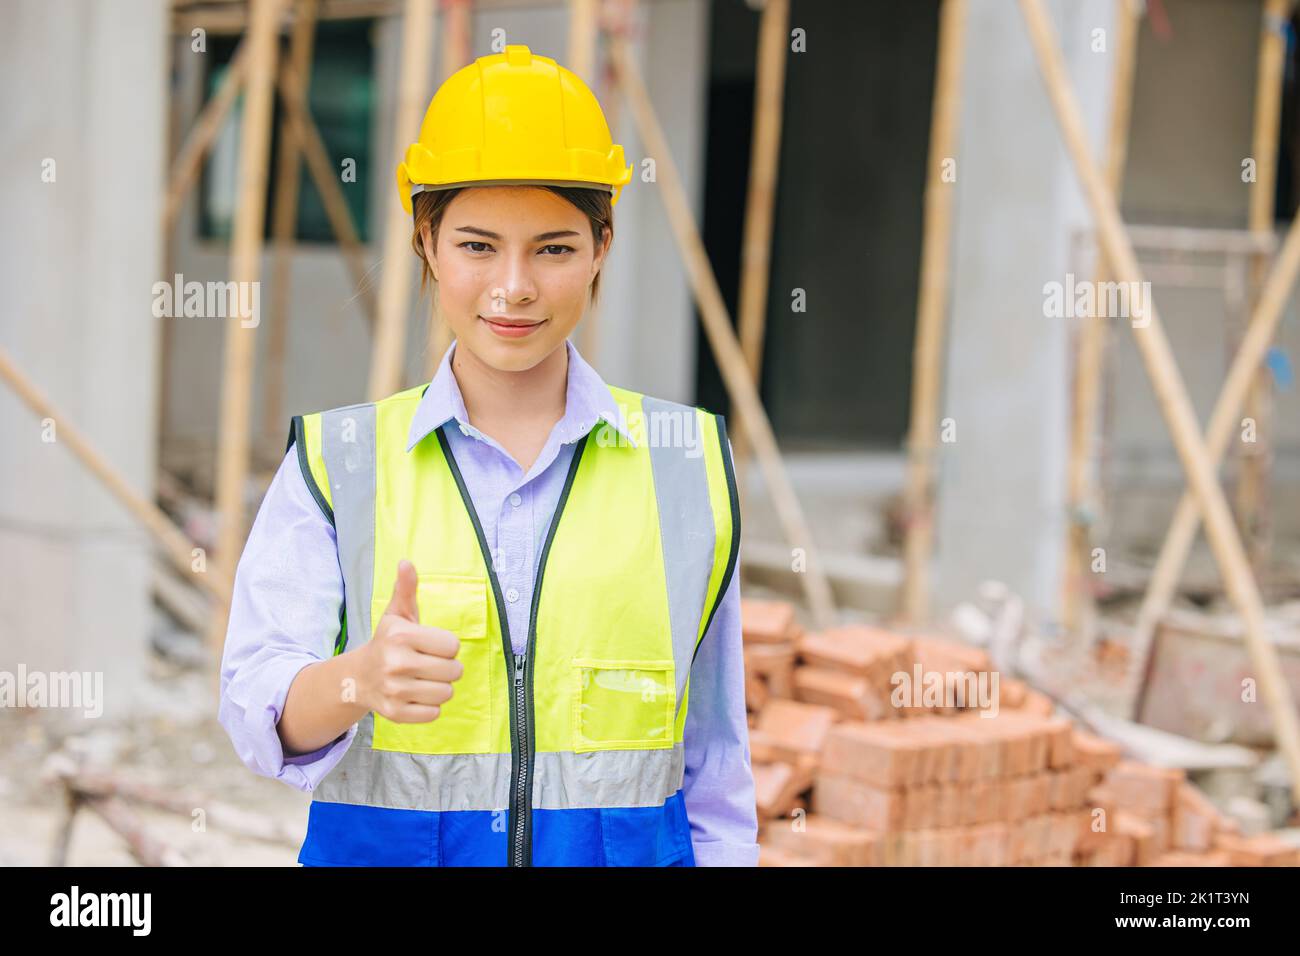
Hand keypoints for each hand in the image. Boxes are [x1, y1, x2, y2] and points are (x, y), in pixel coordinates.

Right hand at [359, 559, 463, 722]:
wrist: (358, 678)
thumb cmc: (387, 642)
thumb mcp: (396, 614)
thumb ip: (406, 588)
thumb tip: (406, 562)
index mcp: (400, 636)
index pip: (453, 646)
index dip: (446, 646)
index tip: (431, 645)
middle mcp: (396, 663)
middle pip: (454, 671)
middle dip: (447, 668)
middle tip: (429, 664)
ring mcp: (394, 691)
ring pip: (446, 693)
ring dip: (440, 687)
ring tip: (424, 679)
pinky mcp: (395, 714)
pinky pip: (434, 713)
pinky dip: (430, 706)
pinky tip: (416, 695)